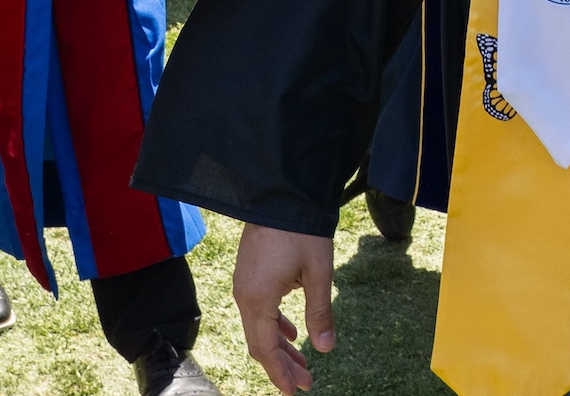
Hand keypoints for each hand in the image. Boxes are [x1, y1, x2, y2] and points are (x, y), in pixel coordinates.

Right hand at [233, 224, 334, 391]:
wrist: (282, 193)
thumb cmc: (302, 231)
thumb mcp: (318, 273)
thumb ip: (320, 312)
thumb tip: (326, 349)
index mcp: (257, 300)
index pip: (264, 349)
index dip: (280, 373)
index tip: (296, 391)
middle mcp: (244, 295)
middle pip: (260, 342)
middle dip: (283, 365)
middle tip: (307, 381)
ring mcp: (244, 284)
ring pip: (259, 327)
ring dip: (280, 346)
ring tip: (303, 362)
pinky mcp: (250, 274)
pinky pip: (259, 310)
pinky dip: (274, 325)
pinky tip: (291, 333)